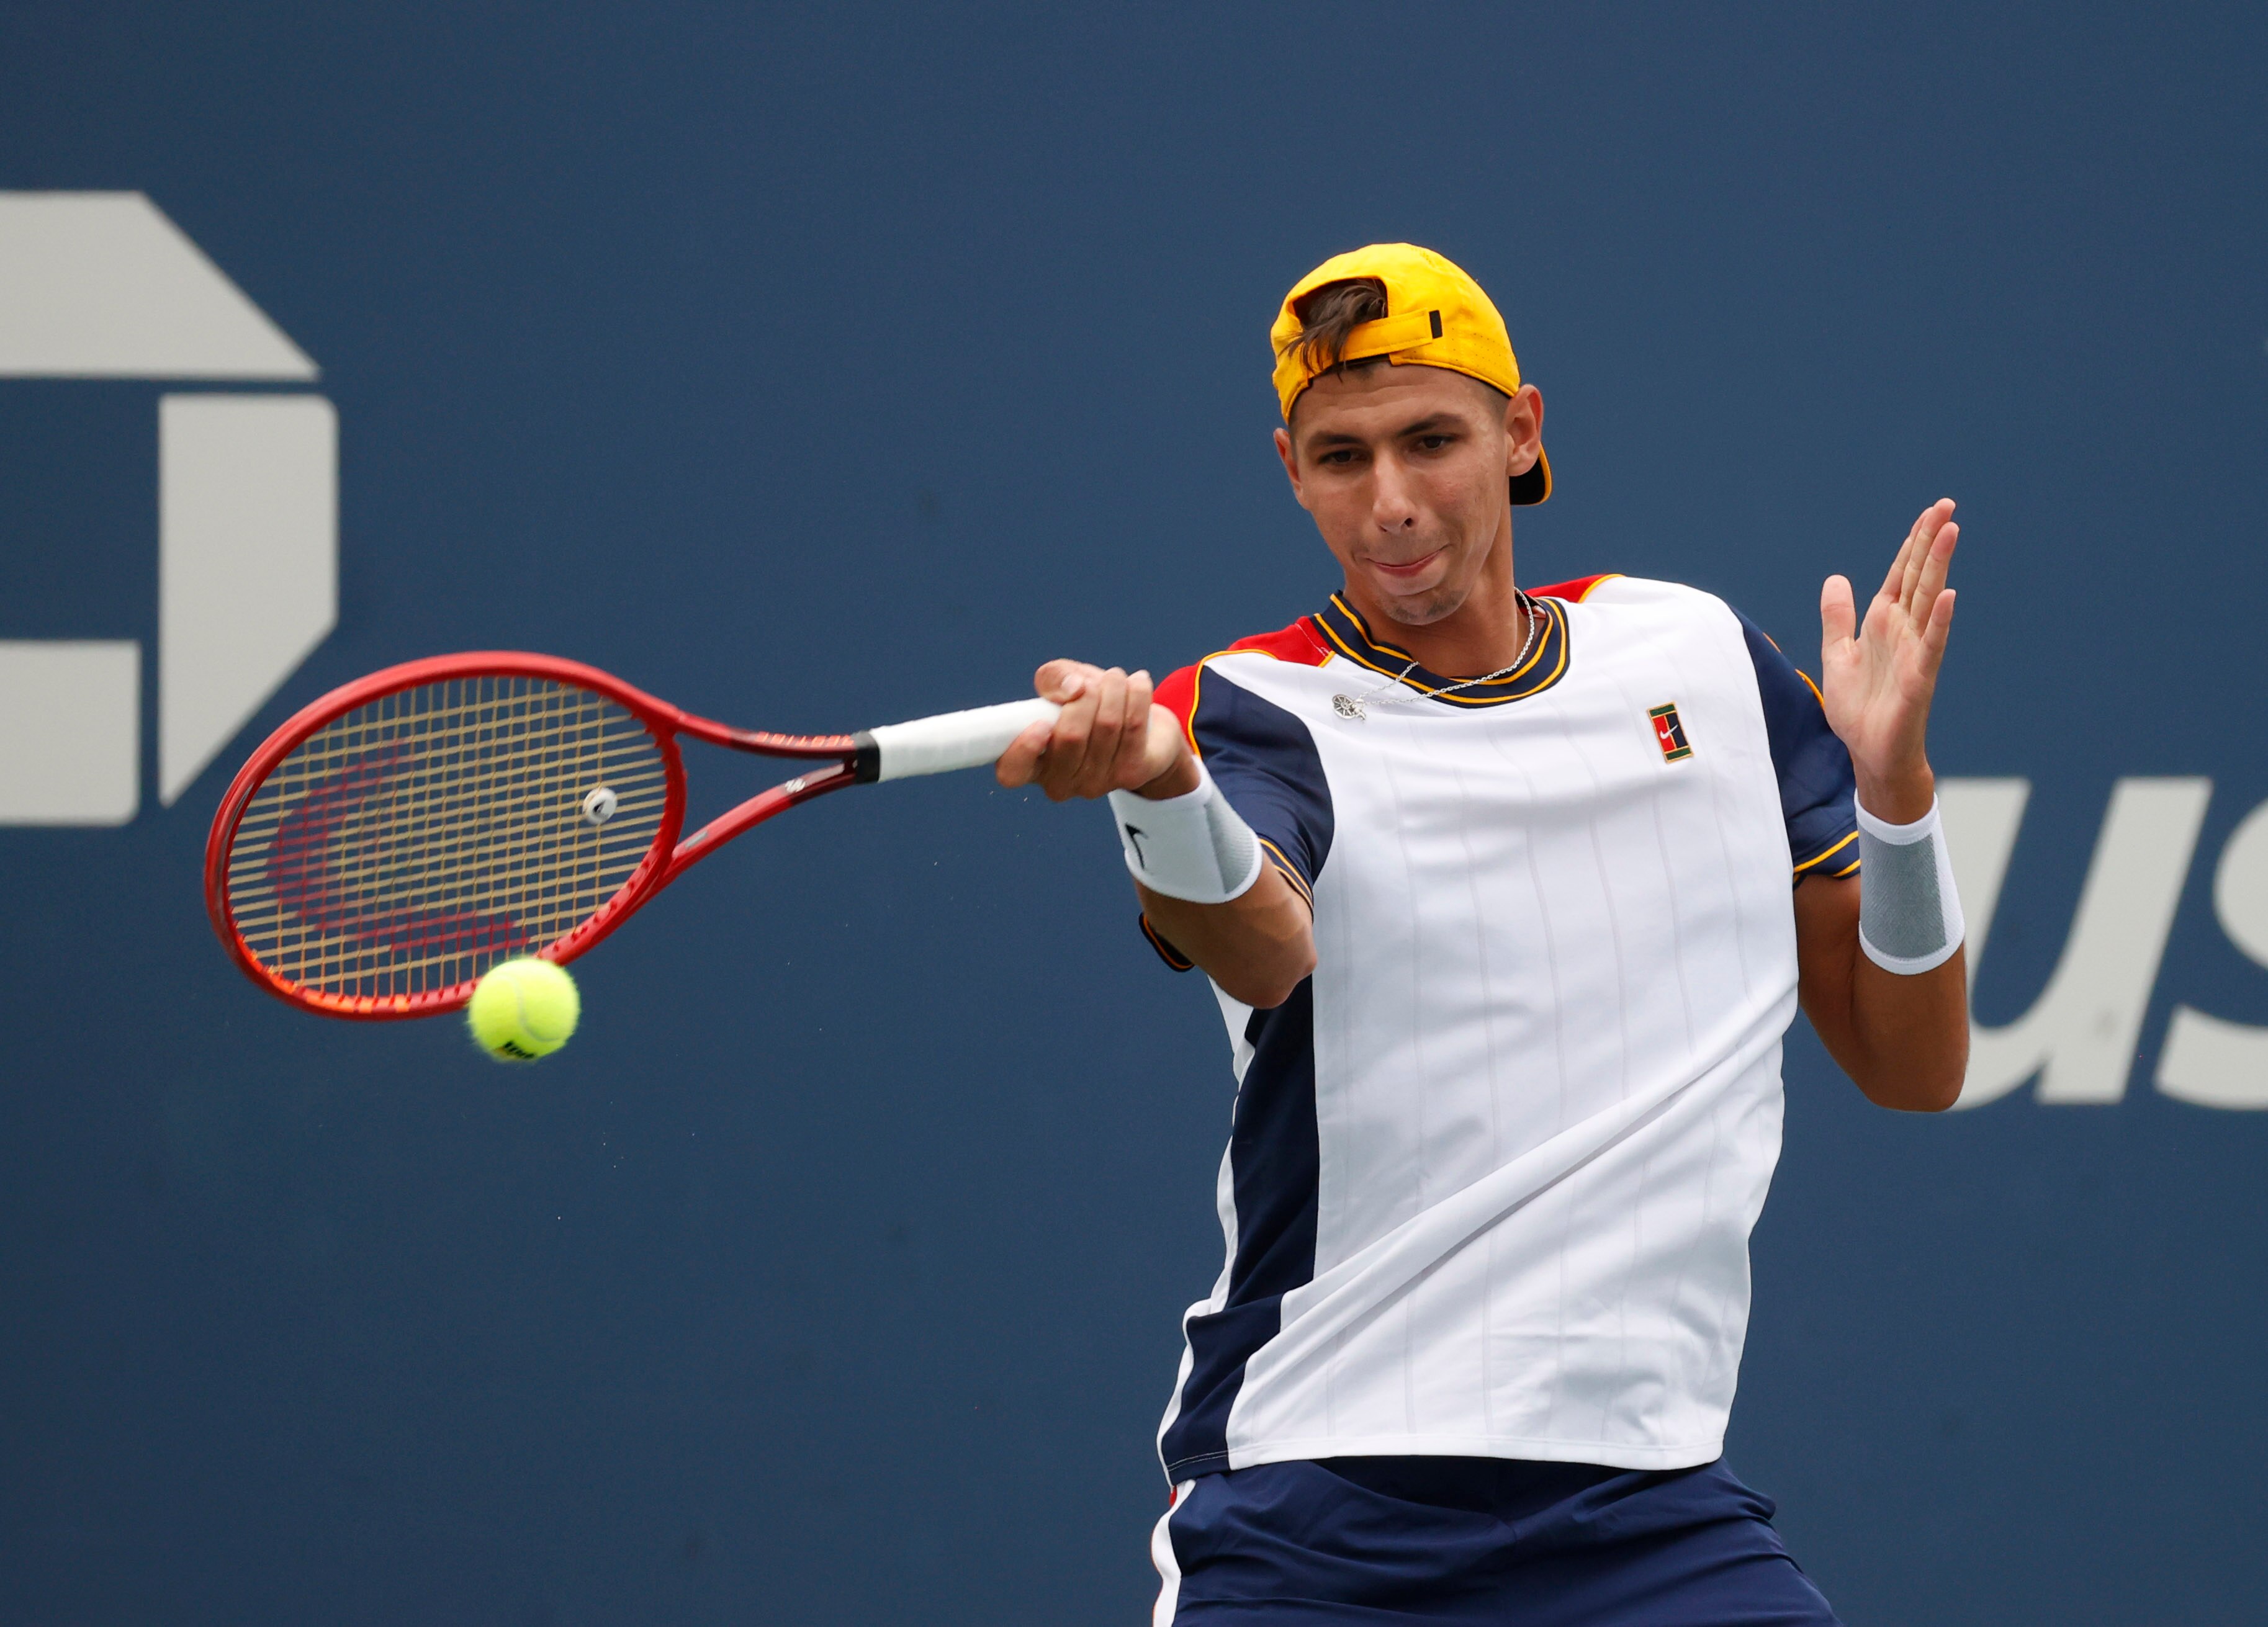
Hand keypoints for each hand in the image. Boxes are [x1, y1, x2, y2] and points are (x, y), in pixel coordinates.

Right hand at [994, 659, 1194, 800]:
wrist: (1145, 730)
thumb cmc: (1090, 706)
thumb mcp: (1063, 685)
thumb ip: (1054, 679)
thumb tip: (1073, 687)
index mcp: (1033, 765)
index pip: (1012, 772)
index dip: (1023, 749)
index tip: (1042, 722)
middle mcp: (1061, 783)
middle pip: (1071, 736)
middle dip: (1085, 695)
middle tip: (1091, 681)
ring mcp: (1096, 784)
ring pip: (1106, 726)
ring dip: (1113, 689)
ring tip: (1115, 677)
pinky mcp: (1130, 775)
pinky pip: (1134, 726)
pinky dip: (1137, 694)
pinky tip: (1138, 681)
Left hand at [1819, 499, 1958, 822]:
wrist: (1870, 752)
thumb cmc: (1859, 709)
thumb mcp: (1838, 654)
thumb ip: (1838, 617)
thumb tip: (1836, 579)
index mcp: (1883, 623)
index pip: (1900, 573)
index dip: (1912, 543)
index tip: (1928, 512)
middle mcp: (1903, 630)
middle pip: (1918, 576)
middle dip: (1930, 541)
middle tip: (1947, 505)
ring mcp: (1915, 650)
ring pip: (1929, 599)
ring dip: (1939, 566)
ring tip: (1951, 531)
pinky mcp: (1920, 676)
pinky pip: (1932, 643)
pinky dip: (1940, 620)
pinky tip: (1949, 597)